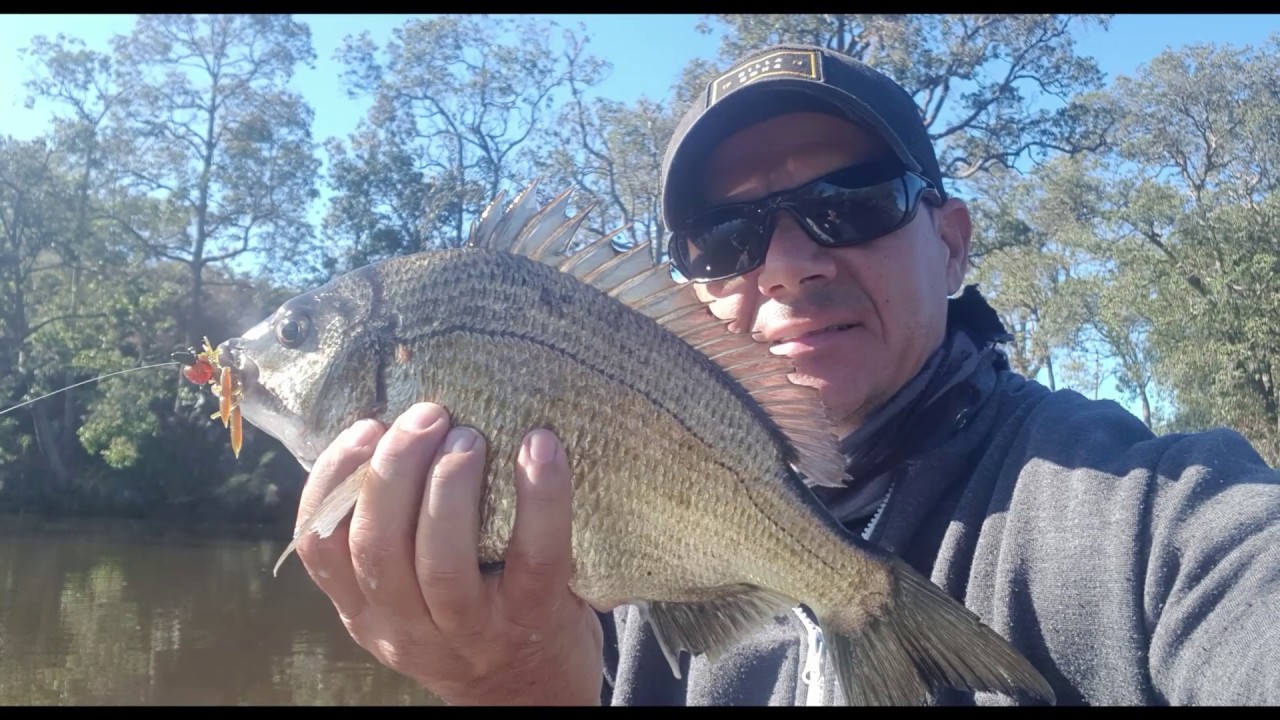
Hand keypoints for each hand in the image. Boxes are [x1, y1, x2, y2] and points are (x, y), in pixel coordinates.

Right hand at [293, 402, 604, 704]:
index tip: (366, 427)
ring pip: (441, 560)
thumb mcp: (409, 594)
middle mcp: (406, 627)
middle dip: (395, 469)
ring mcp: (469, 630)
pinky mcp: (532, 619)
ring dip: (450, 485)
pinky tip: (542, 448)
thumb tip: (391, 427)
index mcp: (365, 610)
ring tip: (469, 435)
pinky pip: (535, 556)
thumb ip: (392, 536)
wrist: (536, 696)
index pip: (322, 547)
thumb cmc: (472, 615)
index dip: (335, 478)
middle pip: (377, 547)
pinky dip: (541, 497)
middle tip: (428, 415)